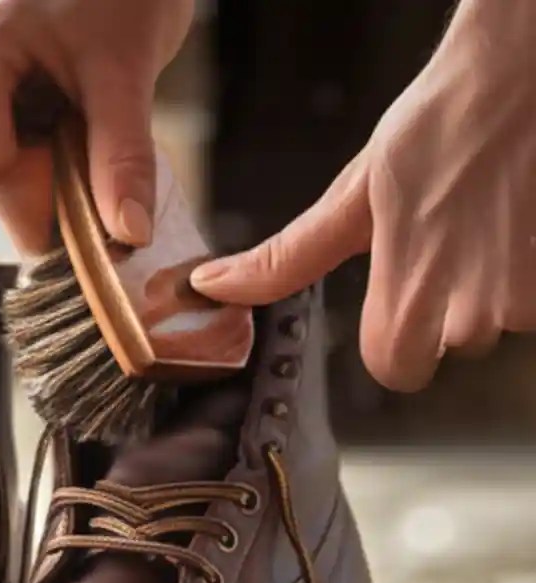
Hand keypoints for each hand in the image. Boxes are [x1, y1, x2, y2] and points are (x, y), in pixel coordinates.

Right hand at [0, 0, 194, 253]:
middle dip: (31, 189)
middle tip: (91, 202)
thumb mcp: (129, 71)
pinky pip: (2, 122)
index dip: (26, 204)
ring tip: (87, 157)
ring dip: (35, 168)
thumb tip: (126, 234)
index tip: (80, 231)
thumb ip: (123, 156)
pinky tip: (73, 132)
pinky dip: (38, 144)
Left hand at [191, 0, 535, 391]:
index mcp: (410, 292)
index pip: (395, 370)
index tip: (396, 301)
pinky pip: (533, 296)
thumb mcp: (353, 198)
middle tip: (443, 238)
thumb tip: (213, 287)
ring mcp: (526, 296)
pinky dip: (524, 265)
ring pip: (497, 319)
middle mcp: (475, 308)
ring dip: (490, 280)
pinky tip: (511, 219)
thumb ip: (288, 259)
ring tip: (480, 219)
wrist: (519, 77)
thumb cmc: (437, 128)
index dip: (392, 342)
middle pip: (450, 343)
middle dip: (447, 301)